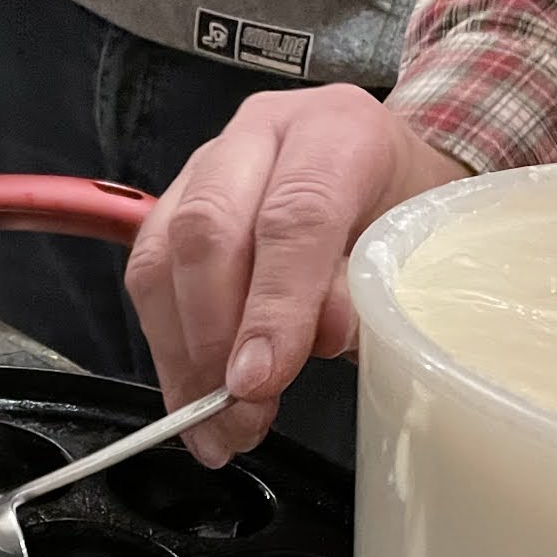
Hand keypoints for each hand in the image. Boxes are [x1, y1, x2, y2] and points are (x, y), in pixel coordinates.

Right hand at [125, 84, 466, 463]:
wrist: (387, 182)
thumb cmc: (402, 219)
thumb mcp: (408, 256)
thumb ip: (359, 294)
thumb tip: (312, 339)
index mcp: (336, 131)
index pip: (293, 215)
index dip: (273, 306)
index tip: (259, 381)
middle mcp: (262, 135)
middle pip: (206, 229)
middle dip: (212, 339)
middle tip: (235, 413)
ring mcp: (208, 165)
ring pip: (161, 256)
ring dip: (181, 355)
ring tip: (214, 425)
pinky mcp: (173, 205)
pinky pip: (148, 277)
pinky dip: (168, 350)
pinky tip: (192, 400)